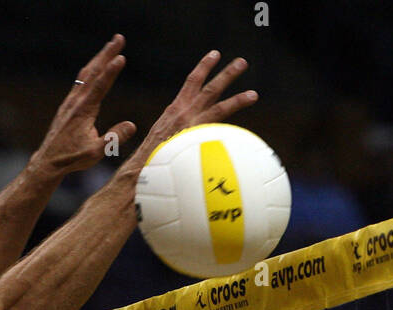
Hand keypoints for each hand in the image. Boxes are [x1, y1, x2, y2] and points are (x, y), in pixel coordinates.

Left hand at [33, 35, 137, 176]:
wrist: (48, 162)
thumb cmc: (71, 159)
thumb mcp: (95, 153)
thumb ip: (113, 138)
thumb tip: (132, 125)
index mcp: (83, 111)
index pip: (100, 86)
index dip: (111, 71)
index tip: (121, 57)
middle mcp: (75, 102)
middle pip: (93, 72)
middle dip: (106, 54)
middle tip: (119, 38)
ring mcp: (70, 102)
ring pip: (86, 74)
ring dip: (99, 59)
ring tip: (110, 47)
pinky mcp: (68, 106)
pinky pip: (80, 82)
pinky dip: (90, 70)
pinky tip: (94, 67)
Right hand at [127, 50, 257, 168]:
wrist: (138, 170)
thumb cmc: (145, 162)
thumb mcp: (159, 142)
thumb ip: (172, 136)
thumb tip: (180, 142)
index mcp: (173, 112)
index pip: (191, 83)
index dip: (203, 68)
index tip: (214, 55)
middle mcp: (183, 113)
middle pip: (209, 88)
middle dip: (227, 74)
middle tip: (242, 63)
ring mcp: (190, 124)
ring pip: (219, 104)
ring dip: (238, 97)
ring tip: (254, 94)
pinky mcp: (195, 136)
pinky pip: (220, 124)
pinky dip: (232, 118)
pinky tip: (243, 126)